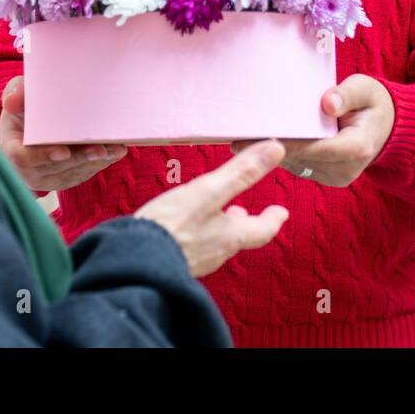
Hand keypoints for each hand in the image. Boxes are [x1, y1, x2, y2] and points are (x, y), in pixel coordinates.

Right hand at [0, 77, 127, 191]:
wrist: (28, 127)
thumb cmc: (23, 109)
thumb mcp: (16, 96)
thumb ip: (15, 94)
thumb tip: (12, 101)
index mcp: (10, 150)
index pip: (24, 158)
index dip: (43, 155)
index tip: (63, 151)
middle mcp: (27, 172)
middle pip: (56, 167)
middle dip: (79, 158)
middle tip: (100, 149)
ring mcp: (46, 180)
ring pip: (73, 173)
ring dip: (95, 161)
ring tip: (115, 149)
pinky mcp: (63, 181)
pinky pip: (82, 174)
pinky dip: (100, 163)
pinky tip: (115, 152)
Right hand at [134, 140, 289, 277]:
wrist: (133, 260)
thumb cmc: (170, 226)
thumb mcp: (208, 191)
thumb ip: (241, 171)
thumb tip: (275, 149)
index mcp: (230, 236)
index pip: (262, 230)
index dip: (273, 219)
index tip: (281, 212)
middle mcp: (216, 253)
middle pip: (238, 238)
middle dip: (244, 223)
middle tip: (245, 213)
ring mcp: (195, 262)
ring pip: (216, 244)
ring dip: (220, 229)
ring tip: (215, 218)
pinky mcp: (174, 264)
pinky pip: (194, 250)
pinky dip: (198, 237)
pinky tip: (185, 231)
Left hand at [230, 74, 393, 187]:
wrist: (385, 125)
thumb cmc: (373, 102)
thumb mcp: (366, 88)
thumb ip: (347, 95)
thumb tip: (327, 104)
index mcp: (358, 147)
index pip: (318, 147)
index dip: (290, 143)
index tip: (263, 137)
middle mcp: (346, 168)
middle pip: (302, 158)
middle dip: (270, 149)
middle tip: (237, 139)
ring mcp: (336, 176)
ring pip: (296, 165)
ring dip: (270, 154)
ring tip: (240, 140)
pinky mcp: (327, 177)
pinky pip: (299, 166)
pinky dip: (280, 155)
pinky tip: (257, 144)